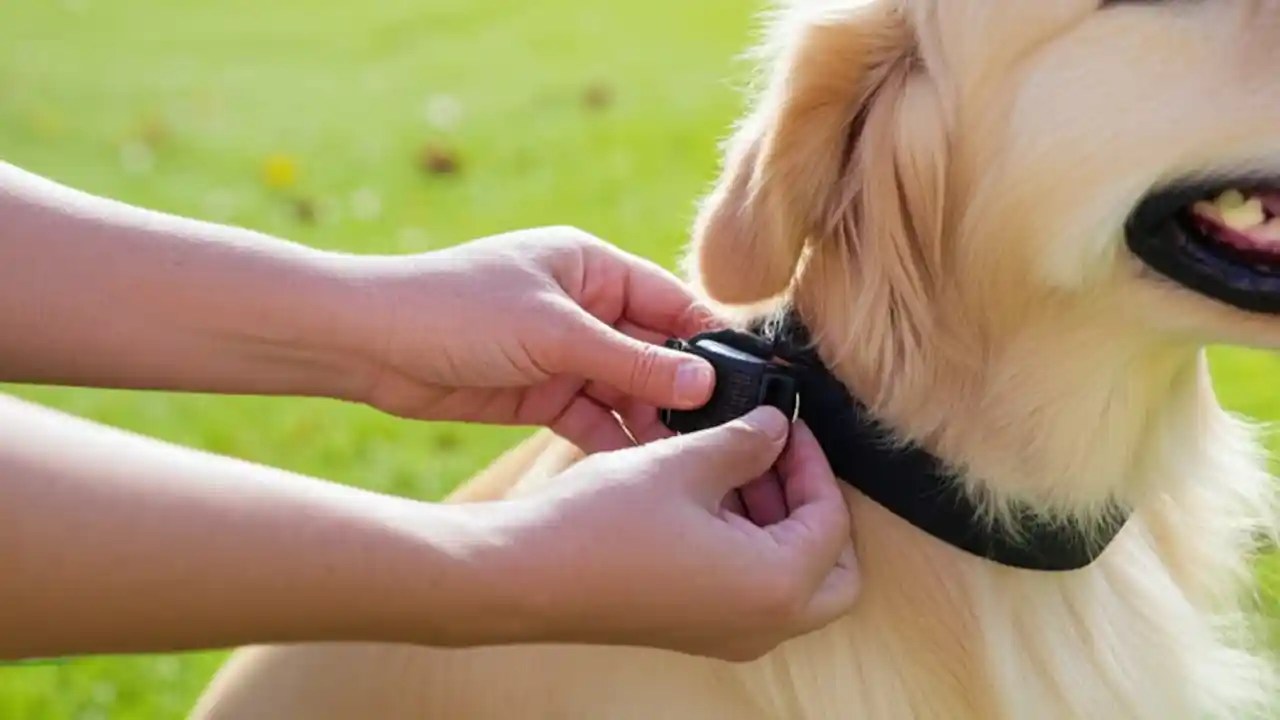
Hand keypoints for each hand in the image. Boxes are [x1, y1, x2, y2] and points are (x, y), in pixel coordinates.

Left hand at [349, 227, 717, 449]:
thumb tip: (703, 384)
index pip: (670, 302)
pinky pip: (591, 416)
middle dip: (681, 391)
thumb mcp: (553, 333)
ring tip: (685, 459)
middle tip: (720, 434)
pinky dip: (612, 438)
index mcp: (591, 267)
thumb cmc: (456, 310)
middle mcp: (584, 307)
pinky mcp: (540, 392)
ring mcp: (562, 352)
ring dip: (649, 421)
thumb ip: (630, 362)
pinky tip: (638, 466)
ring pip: (625, 389)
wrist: (368, 344)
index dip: (707, 342)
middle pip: (652, 351)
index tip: (750, 383)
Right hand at [490, 408, 859, 661]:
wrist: (523, 576)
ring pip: (792, 581)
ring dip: (780, 523)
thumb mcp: (684, 464)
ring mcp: (728, 635)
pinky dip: (748, 545)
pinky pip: (750, 590)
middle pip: (833, 570)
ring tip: (739, 464)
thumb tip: (778, 426)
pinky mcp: (695, 629)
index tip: (785, 424)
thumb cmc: (600, 525)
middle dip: (815, 507)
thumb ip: (746, 442)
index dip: (813, 462)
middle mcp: (762, 625)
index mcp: (776, 587)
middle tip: (780, 457)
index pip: (831, 520)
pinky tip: (709, 495)